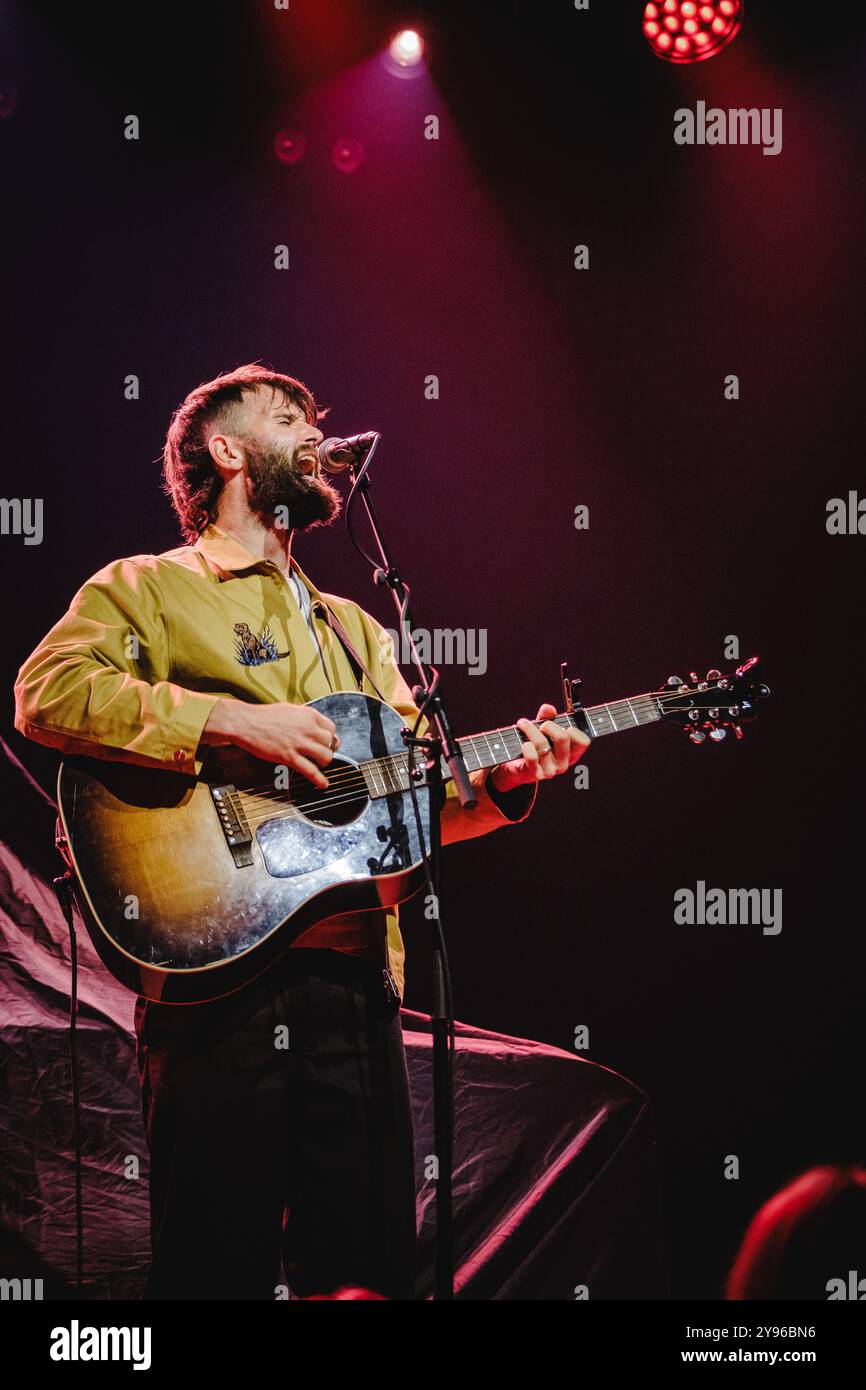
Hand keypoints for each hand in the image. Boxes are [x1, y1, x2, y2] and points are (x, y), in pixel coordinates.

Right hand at [201, 699, 339, 788]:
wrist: (246, 723)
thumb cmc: (264, 716)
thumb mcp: (290, 709)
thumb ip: (305, 718)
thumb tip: (314, 726)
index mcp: (309, 715)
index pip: (331, 728)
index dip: (330, 737)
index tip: (327, 742)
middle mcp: (308, 728)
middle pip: (331, 743)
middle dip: (328, 750)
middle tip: (321, 753)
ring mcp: (299, 743)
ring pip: (325, 757)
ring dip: (324, 762)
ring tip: (318, 764)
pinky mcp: (289, 757)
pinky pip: (311, 771)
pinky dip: (319, 780)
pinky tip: (323, 784)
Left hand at [489, 703, 588, 792]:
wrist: (517, 768)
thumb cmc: (535, 746)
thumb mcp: (543, 730)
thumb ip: (547, 717)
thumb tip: (548, 708)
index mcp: (571, 754)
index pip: (583, 741)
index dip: (573, 730)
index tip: (562, 726)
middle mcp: (563, 764)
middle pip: (563, 737)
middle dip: (549, 725)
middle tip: (540, 725)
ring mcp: (550, 771)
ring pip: (542, 743)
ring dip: (530, 729)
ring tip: (523, 725)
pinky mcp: (535, 774)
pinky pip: (532, 756)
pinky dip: (526, 746)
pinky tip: (524, 743)